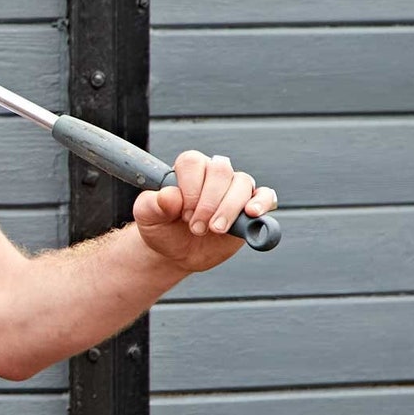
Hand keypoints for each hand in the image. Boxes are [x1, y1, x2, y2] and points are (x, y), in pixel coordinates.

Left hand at [133, 149, 279, 272]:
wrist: (175, 252)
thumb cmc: (161, 229)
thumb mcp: (146, 218)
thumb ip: (152, 204)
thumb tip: (170, 195)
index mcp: (188, 170)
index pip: (194, 162)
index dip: (190, 188)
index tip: (183, 213)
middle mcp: (213, 174)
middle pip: (221, 171)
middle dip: (208, 203)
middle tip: (196, 227)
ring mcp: (234, 189)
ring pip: (243, 183)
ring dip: (229, 208)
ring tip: (215, 230)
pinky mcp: (251, 206)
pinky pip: (267, 195)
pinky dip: (263, 203)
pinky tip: (252, 214)